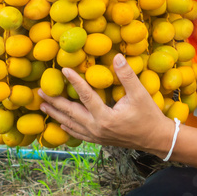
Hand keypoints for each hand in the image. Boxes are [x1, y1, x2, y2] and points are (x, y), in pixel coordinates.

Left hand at [39, 53, 172, 154]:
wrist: (155, 138)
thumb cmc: (148, 115)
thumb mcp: (140, 94)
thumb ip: (127, 75)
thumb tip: (117, 56)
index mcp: (105, 117)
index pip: (85, 96)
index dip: (74, 81)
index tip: (63, 70)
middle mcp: (96, 128)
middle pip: (70, 113)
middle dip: (55, 101)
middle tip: (40, 91)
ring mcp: (96, 136)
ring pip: (71, 125)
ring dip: (56, 115)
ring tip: (44, 106)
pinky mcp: (98, 140)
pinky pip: (78, 134)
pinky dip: (67, 127)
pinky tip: (61, 124)